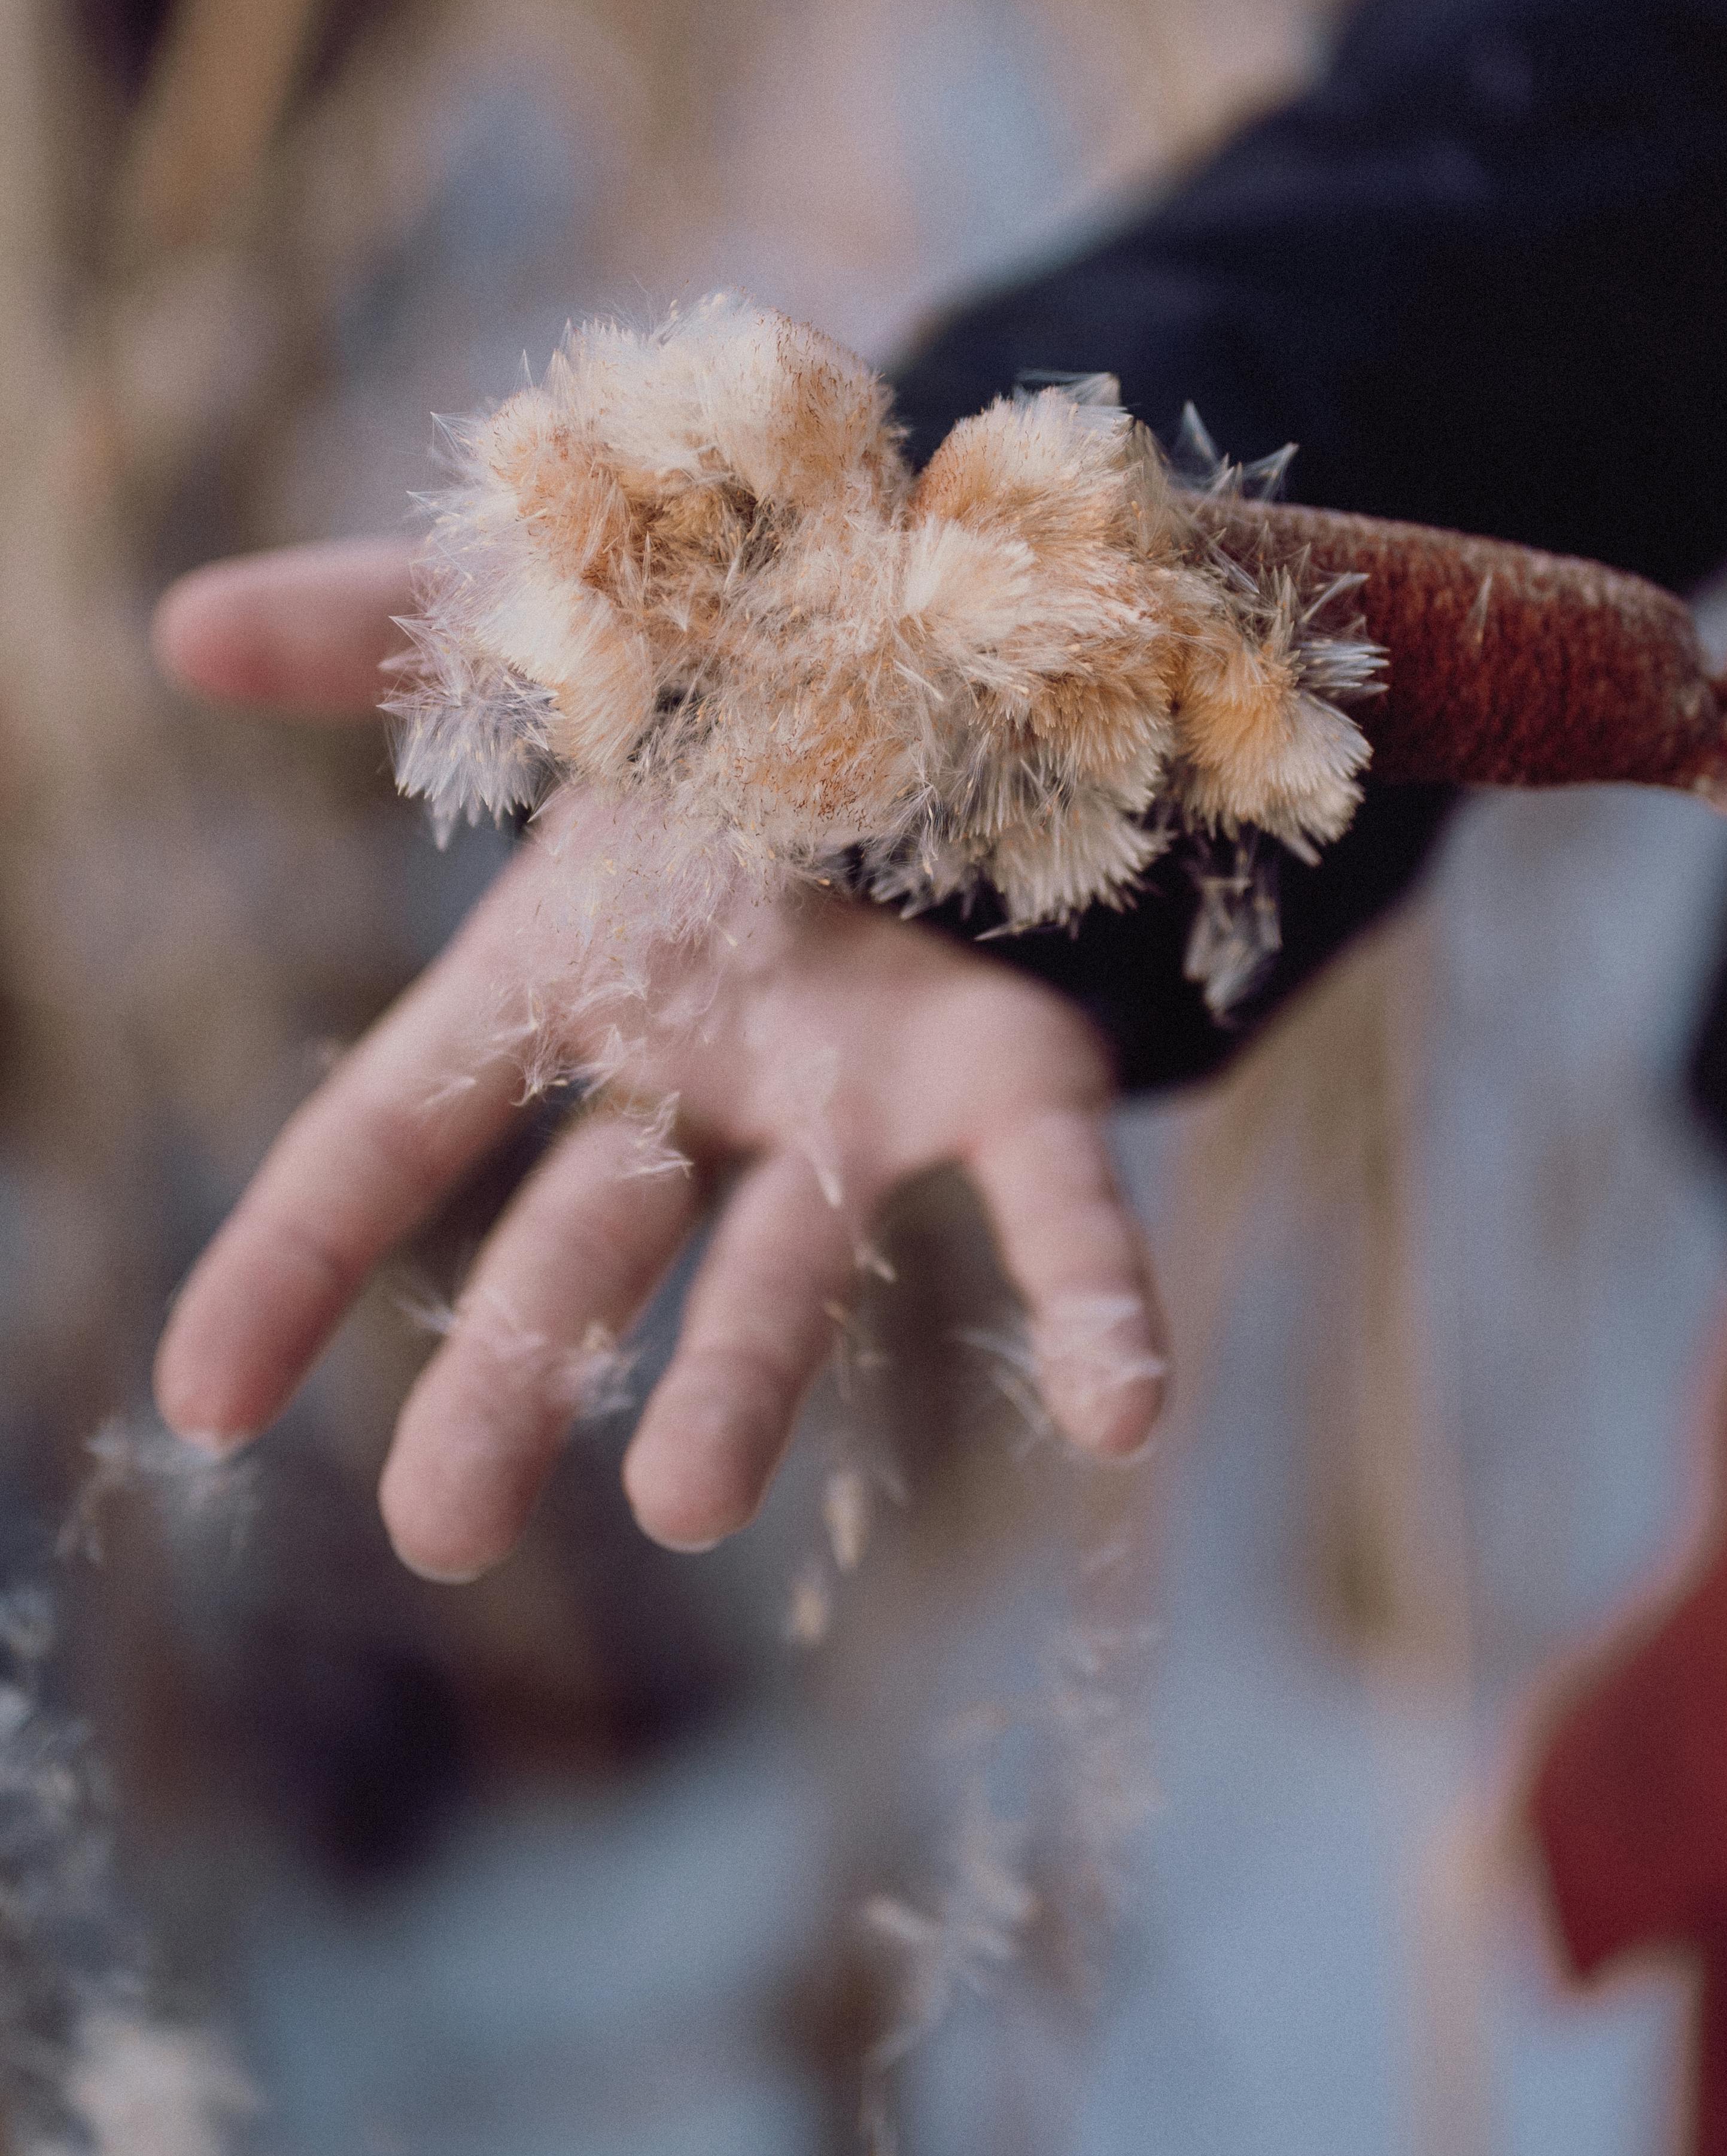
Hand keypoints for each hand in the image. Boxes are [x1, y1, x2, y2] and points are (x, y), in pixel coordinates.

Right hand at [151, 542, 1164, 1579]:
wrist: (952, 643)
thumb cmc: (734, 660)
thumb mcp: (556, 630)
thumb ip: (377, 634)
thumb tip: (174, 625)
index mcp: (571, 972)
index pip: (396, 1132)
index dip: (297, 1255)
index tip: (201, 1407)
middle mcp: (700, 1073)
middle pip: (576, 1251)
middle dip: (511, 1379)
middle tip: (440, 1530)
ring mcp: (852, 1094)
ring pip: (786, 1266)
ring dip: (740, 1386)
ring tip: (689, 1502)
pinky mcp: (1012, 1077)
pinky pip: (1057, 1201)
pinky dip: (1089, 1302)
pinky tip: (1123, 1412)